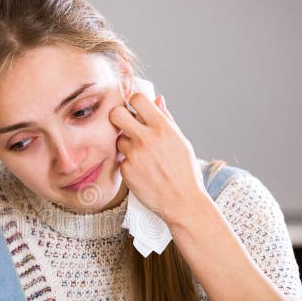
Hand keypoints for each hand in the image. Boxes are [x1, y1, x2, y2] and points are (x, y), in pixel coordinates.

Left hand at [109, 93, 207, 227]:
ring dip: (127, 145)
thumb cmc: (185, 171)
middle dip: (119, 117)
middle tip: (126, 125)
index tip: (136, 109)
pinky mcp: (126, 170)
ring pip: (119, 140)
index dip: (135, 102)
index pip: (137, 99)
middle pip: (116, 114)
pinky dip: (129, 163)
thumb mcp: (181, 141)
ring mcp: (134, 155)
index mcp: (162, 128)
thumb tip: (157, 99)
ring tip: (144, 156)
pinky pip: (122, 159)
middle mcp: (146, 139)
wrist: (182, 201)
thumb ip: (166, 119)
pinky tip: (143, 171)